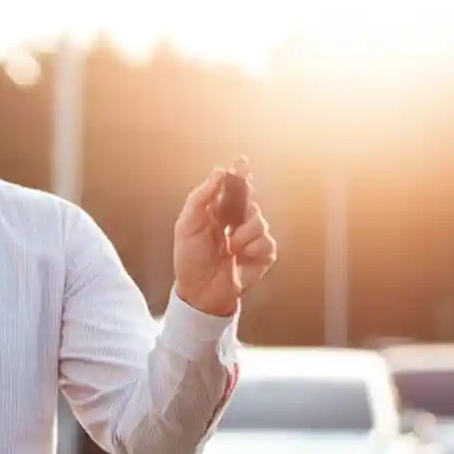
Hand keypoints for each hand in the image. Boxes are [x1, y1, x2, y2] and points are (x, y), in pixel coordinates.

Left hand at [173, 156, 276, 315]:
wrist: (200, 291)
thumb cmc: (190, 259)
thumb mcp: (187, 226)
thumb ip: (199, 199)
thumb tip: (216, 174)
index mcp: (217, 210)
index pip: (231, 186)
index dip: (238, 173)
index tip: (241, 162)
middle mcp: (236, 220)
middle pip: (250, 198)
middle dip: (245, 201)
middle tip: (233, 211)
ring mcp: (251, 236)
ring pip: (259, 220)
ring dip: (242, 234)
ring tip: (229, 248)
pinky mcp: (263, 253)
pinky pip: (266, 242)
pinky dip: (252, 249)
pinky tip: (240, 257)